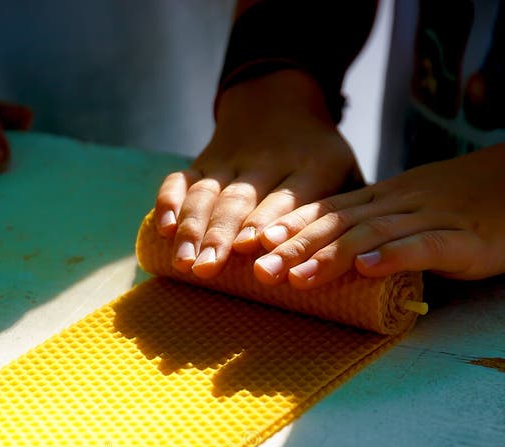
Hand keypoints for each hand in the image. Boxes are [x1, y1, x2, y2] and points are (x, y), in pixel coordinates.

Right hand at [154, 69, 362, 278]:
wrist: (279, 97)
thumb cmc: (320, 157)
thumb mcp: (347, 172)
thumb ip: (351, 211)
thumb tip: (364, 263)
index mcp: (313, 165)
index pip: (288, 197)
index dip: (267, 220)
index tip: (250, 247)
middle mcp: (268, 161)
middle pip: (241, 199)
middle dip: (222, 233)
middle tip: (209, 268)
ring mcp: (231, 160)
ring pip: (209, 192)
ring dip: (193, 227)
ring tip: (186, 261)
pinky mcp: (204, 160)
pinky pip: (182, 179)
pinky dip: (169, 201)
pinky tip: (164, 229)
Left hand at [252, 144, 504, 288]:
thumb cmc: (459, 206)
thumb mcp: (407, 212)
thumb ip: (371, 229)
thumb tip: (324, 255)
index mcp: (381, 199)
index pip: (327, 210)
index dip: (289, 225)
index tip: (252, 243)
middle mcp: (397, 203)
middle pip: (340, 223)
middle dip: (296, 247)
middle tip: (259, 271)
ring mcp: (429, 217)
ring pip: (373, 234)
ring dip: (332, 255)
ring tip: (299, 277)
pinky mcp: (460, 237)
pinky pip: (424, 245)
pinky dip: (394, 255)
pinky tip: (367, 268)